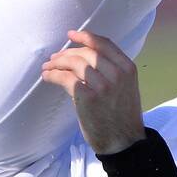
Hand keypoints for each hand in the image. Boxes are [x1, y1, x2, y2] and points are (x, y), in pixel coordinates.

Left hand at [41, 29, 145, 154]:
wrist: (124, 142)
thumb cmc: (123, 116)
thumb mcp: (126, 87)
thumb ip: (113, 71)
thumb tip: (85, 57)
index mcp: (128, 68)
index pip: (104, 44)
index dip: (86, 37)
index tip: (71, 35)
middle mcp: (117, 74)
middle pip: (87, 52)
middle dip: (67, 52)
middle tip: (54, 58)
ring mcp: (103, 85)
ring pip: (75, 63)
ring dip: (57, 63)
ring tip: (48, 67)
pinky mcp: (87, 97)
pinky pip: (65, 79)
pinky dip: (53, 75)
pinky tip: (48, 77)